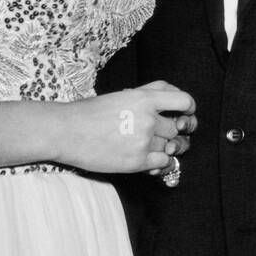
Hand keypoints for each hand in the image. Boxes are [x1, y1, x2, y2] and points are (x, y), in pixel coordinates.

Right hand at [57, 82, 195, 175]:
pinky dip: (161, 162)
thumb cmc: (91, 112)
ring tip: (150, 146)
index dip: (189, 109)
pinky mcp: (136, 161)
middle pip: (177, 127)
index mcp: (145, 98)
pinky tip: (150, 160)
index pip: (184, 101)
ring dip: (164, 148)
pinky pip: (163, 162)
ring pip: (170, 146)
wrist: (66, 131)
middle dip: (172, 132)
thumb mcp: (123, 93)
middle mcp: (148, 118)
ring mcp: (143, 141)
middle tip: (162, 135)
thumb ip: (150, 92)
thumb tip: (172, 97)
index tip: (186, 114)